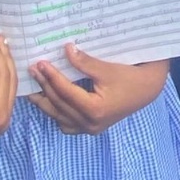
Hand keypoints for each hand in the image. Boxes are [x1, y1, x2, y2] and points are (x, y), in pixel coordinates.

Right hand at [0, 30, 17, 160]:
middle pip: (6, 75)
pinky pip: (9, 93)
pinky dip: (7, 76)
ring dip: (7, 61)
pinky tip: (3, 62)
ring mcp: (5, 120)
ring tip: (0, 43)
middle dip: (1, 52)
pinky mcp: (3, 122)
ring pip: (12, 83)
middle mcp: (1, 115)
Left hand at [28, 46, 168, 134]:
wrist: (147, 90)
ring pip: (60, 118)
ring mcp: (90, 129)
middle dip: (45, 86)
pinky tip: (51, 102)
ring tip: (33, 89)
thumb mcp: (106, 68)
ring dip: (46, 103)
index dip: (52, 77)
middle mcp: (90, 124)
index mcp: (94, 110)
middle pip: (60, 105)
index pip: (65, 92)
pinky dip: (57, 113)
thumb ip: (84, 62)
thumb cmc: (129, 77)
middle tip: (33, 70)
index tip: (40, 63)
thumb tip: (65, 49)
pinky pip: (68, 124)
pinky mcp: (91, 128)